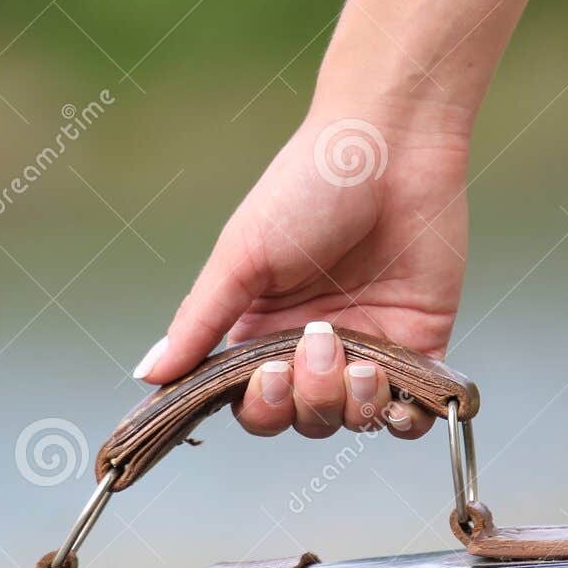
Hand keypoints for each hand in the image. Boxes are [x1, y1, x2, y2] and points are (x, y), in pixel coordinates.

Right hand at [132, 98, 471, 438]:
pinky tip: (394, 392)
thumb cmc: (308, 186)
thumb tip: (148, 373)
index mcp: (262, 327)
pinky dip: (403, 419)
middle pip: (300, 418)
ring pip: (353, 420)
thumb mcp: (242, 255)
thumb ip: (199, 321)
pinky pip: (410, 414)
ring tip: (358, 353)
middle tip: (319, 340)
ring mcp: (369, 347)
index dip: (259, 405)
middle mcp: (313, 345)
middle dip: (308, 398)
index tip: (267, 374)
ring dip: (351, 401)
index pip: (250, 402)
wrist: (392, 147)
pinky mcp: (420, 345)